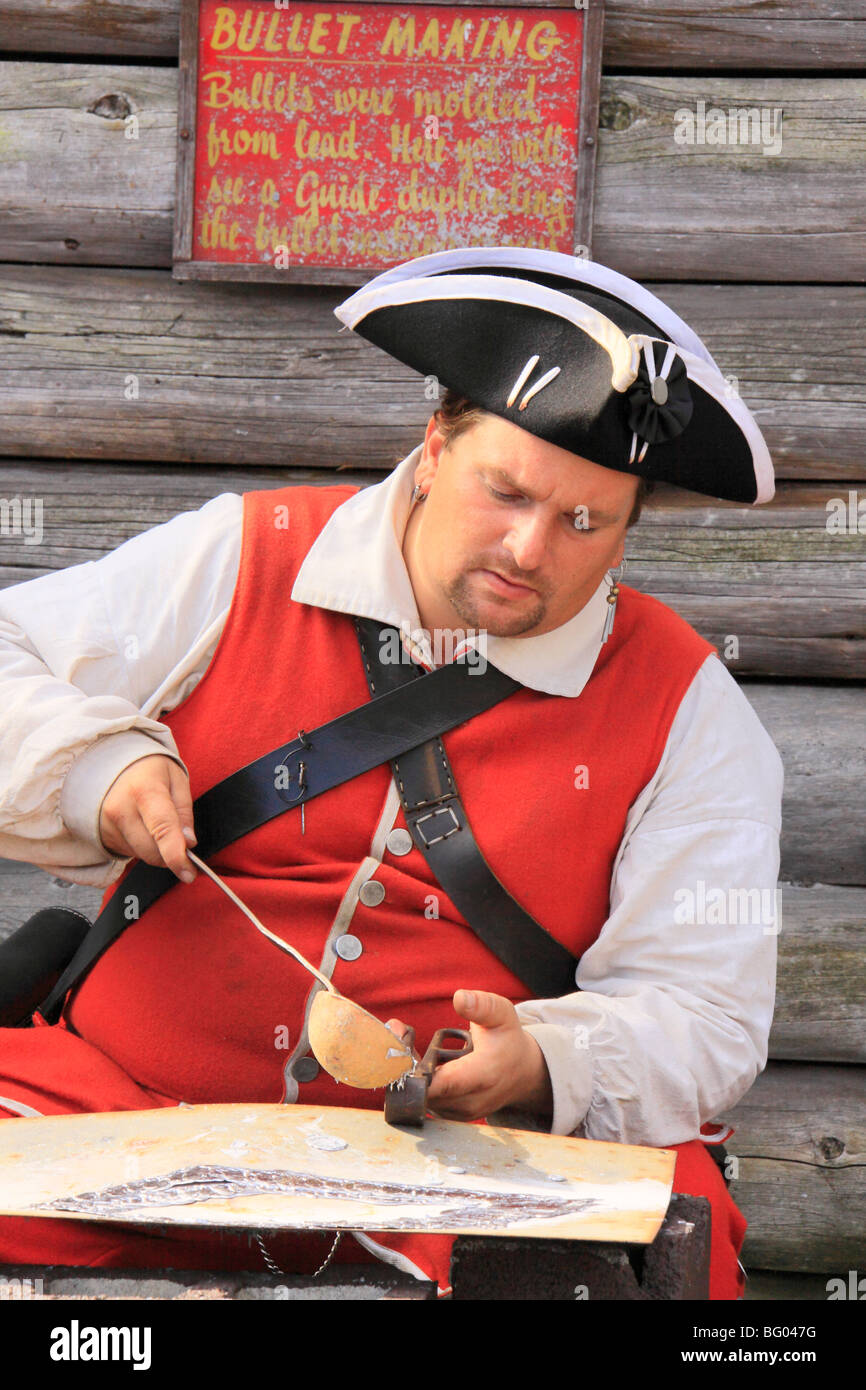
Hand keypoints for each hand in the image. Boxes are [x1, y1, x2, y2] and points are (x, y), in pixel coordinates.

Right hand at [98, 754, 197, 883]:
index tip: (189, 873)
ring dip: (157, 850)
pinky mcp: (102, 836)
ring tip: (157, 823)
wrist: (108, 762)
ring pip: (142, 856)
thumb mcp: (176, 780)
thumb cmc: (149, 770)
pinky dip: (142, 848)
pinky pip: (129, 854)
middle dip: (172, 855)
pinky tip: (142, 827)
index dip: (176, 855)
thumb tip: (189, 843)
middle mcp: (120, 809)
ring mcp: (107, 825)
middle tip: (183, 845)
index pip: (162, 829)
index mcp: (144, 790)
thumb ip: (185, 812)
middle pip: (152, 851)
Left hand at [387, 989, 552, 1121]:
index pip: (446, 1084)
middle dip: (405, 1062)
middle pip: (424, 1090)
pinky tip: (417, 1058)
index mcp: (485, 1074)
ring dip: (407, 1071)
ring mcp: (460, 1111)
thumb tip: (459, 998)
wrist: (521, 1072)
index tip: (401, 1055)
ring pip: (420, 1096)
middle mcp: (471, 1100)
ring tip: (407, 1041)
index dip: (418, 1074)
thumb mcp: (501, 1014)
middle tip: (398, 1031)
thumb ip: (482, 1005)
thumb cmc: (507, 1039)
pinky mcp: (451, 1115)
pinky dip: (414, 1080)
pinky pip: (424, 1100)